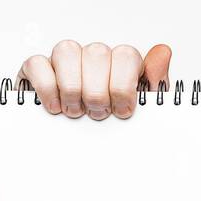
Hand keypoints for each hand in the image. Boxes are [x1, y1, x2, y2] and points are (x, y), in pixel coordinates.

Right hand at [16, 40, 172, 119]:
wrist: (85, 150)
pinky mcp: (37, 69)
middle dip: (98, 90)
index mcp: (121, 63)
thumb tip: (163, 52)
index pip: (125, 55)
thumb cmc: (114, 122)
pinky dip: (46, 86)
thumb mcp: (143, 108)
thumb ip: (155, 81)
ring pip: (67, 51)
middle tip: (98, 114)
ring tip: (76, 111)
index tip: (122, 111)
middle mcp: (93, 57)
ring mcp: (65, 61)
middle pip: (97, 53)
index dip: (123, 85)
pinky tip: (55, 106)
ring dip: (73, 87)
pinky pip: (37, 63)